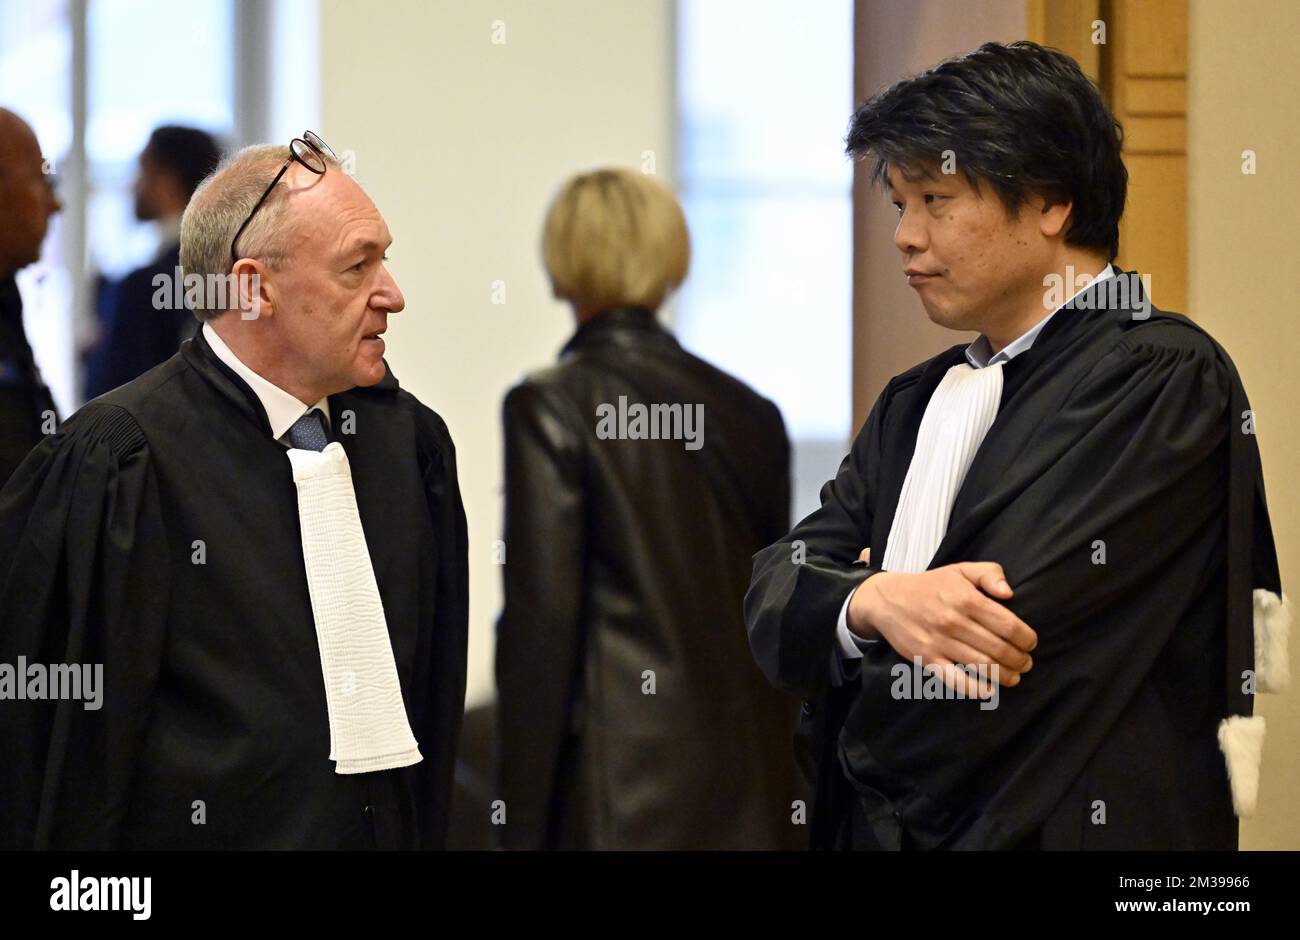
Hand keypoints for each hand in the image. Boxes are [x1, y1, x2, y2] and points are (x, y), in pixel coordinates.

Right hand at [847, 561, 1035, 695]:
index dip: (1026, 639)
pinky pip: (957, 680)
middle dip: (1020, 660)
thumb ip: (989, 573)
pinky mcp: (928, 659)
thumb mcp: (960, 569)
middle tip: (1025, 663)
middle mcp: (954, 621)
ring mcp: (940, 642)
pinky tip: (989, 690)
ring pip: (983, 666)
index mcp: (966, 599)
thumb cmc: (931, 586)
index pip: (1009, 625)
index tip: (1031, 643)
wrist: (888, 600)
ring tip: (1014, 676)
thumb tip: (1009, 594)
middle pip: (1000, 649)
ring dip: (1006, 676)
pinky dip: (976, 689)